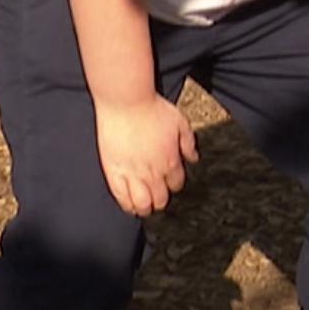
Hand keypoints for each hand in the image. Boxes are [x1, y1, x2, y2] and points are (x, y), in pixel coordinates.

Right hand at [94, 94, 197, 216]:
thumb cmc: (152, 108)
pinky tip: (130, 205)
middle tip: (157, 195)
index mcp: (171, 161)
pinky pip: (121, 197)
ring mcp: (132, 174)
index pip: (177, 184)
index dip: (174, 184)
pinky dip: (127, 205)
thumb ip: (188, 142)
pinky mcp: (114, 172)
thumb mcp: (180, 122)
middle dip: (161, 199)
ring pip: (142, 203)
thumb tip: (194, 158)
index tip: (169, 181)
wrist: (126, 102)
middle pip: (161, 198)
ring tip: (145, 206)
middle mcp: (153, 172)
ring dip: (145, 207)